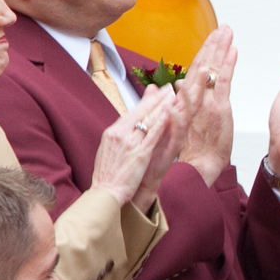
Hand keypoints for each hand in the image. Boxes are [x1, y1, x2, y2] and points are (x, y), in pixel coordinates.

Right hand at [89, 90, 178, 207]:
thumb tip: (124, 127)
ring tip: (174, 94)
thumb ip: (119, 136)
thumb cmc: (108, 175)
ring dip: (163, 106)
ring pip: (148, 119)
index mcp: (112, 132)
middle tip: (169, 87)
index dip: (146, 102)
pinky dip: (162, 122)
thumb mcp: (110, 150)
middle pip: (141, 112)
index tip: (156, 92)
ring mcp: (129, 142)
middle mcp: (119, 133)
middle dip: (156, 99)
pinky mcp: (140, 153)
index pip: (132, 113)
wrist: (105, 192)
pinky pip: (153, 134)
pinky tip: (171, 112)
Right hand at [175, 26, 238, 186]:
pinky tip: (232, 51)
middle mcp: (194, 97)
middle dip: (212, 44)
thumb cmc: (192, 150)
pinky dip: (227, 65)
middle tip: (221, 27)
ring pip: (211, 69)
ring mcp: (206, 101)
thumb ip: (183, 101)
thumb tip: (179, 84)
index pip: (195, 71)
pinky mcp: (218, 108)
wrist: (197, 167)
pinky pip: (223, 82)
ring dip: (219, 48)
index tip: (210, 38)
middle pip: (202, 65)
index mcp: (187, 99)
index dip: (203, 53)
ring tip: (226, 31)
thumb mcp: (185, 122)